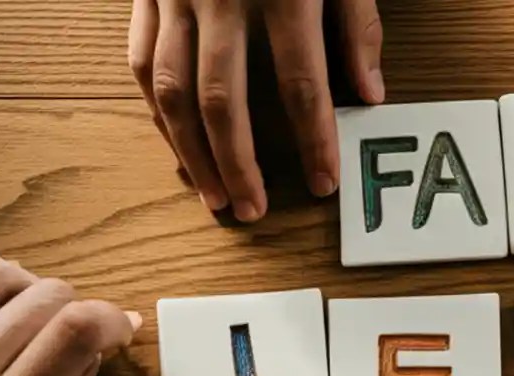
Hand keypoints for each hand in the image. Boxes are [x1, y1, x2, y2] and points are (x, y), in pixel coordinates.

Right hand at [128, 0, 384, 221]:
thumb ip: (358, 26)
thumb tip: (371, 94)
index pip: (301, 84)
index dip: (313, 140)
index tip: (322, 185)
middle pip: (223, 99)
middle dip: (238, 164)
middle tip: (253, 212)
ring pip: (171, 90)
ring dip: (190, 153)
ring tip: (213, 197)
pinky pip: (143, 64)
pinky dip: (158, 113)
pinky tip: (178, 149)